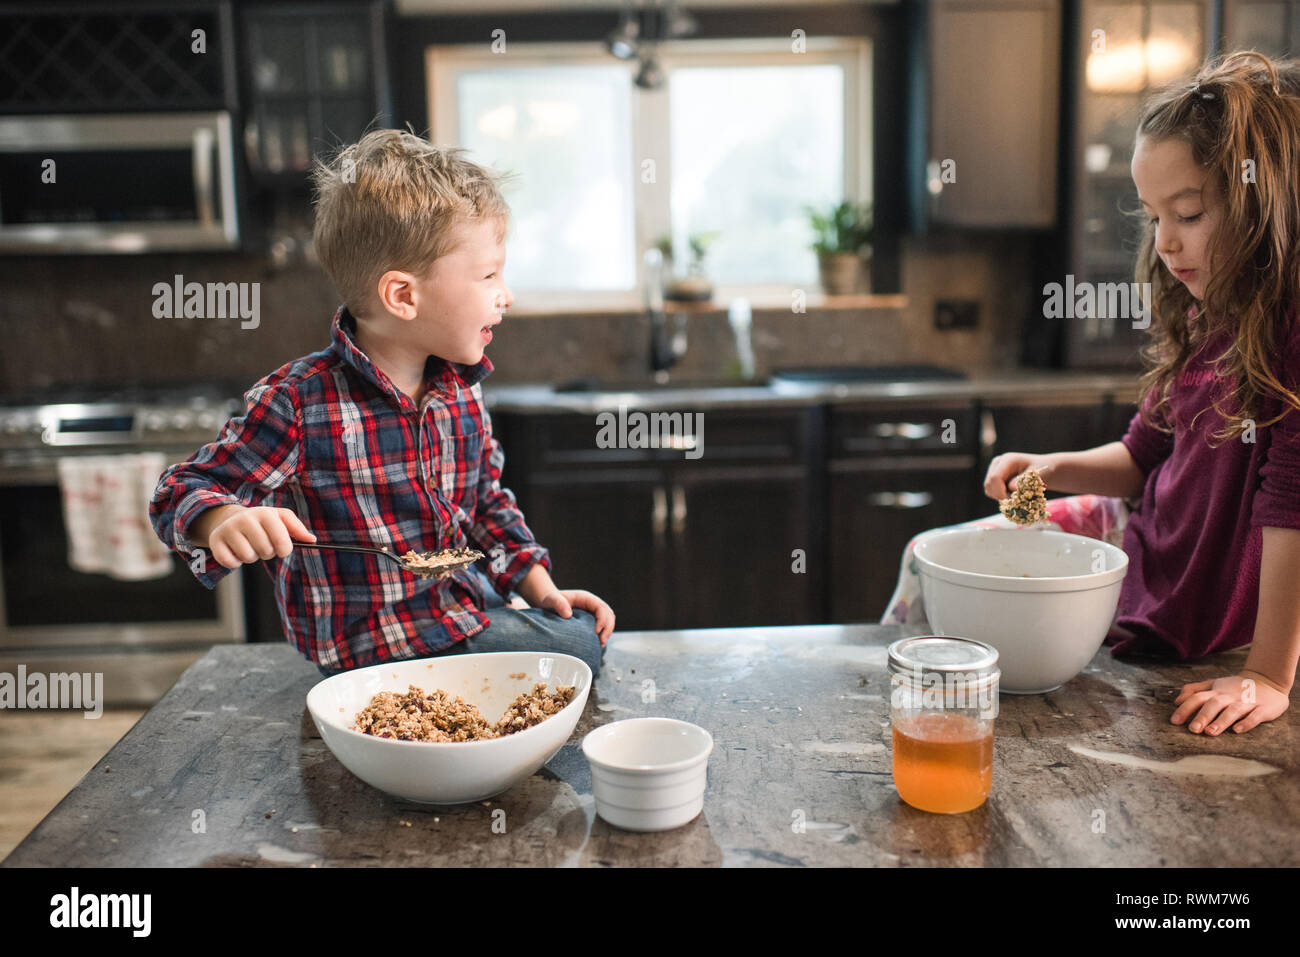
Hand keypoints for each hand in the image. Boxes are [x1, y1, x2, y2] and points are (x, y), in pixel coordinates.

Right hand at [203, 506, 315, 568]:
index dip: (284, 549)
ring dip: (251, 557)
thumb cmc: (262, 522)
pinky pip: (230, 563)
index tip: (282, 549)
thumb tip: (312, 540)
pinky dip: (235, 562)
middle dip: (267, 553)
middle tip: (262, 545)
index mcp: (264, 513)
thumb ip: (298, 529)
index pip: (282, 541)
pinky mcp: (215, 541)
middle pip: (265, 551)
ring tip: (249, 546)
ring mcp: (228, 529)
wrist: (230, 518)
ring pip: (248, 557)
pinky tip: (235, 551)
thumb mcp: (281, 519)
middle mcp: (245, 519)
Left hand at [537, 589, 614, 646]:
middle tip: (601, 641)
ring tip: (601, 644)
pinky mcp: (590, 620)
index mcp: (585, 598)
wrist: (547, 603)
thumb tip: (568, 615)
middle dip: (607, 628)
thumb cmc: (550, 600)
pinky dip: (602, 635)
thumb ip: (558, 604)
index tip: (596, 631)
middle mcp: (591, 605)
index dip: (602, 619)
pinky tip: (597, 644)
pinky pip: (601, 627)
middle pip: (608, 614)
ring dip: (607, 632)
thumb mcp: (551, 600)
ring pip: (607, 621)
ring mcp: (592, 612)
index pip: (601, 607)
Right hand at [983, 452, 1057, 500]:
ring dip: (999, 496)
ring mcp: (994, 469)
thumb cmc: (1042, 470)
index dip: (1001, 492)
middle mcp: (997, 463)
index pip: (995, 478)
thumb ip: (1023, 480)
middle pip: (989, 484)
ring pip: (988, 488)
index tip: (1012, 500)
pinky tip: (1010, 494)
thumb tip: (1011, 487)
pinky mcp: (993, 476)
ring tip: (1014, 495)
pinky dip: (999, 496)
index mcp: (1008, 460)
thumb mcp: (1036, 475)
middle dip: (1000, 495)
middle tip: (1015, 499)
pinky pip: (990, 491)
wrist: (1042, 468)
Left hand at [1171, 671, 1290, 734]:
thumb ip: (1194, 690)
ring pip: (1232, 711)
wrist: (1268, 680)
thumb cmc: (1236, 686)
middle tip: (1192, 729)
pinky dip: (1246, 723)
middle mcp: (1229, 696)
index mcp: (1216, 692)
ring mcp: (1246, 702)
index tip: (1174, 721)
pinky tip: (1237, 730)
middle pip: (1213, 704)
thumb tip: (1176, 700)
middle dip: (1202, 716)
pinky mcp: (1263, 709)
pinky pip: (1254, 716)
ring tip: (1210, 732)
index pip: (1197, 698)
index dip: (1185, 708)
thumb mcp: (1214, 684)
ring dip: (1221, 721)